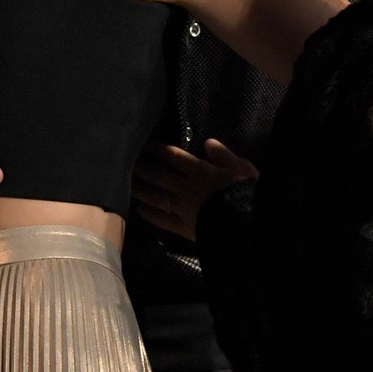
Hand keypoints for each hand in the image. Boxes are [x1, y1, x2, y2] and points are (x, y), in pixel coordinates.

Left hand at [132, 138, 257, 241]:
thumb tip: (208, 142)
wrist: (245, 228)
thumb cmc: (245, 194)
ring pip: (156, 197)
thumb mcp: (243, 169)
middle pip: (159, 176)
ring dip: (140, 189)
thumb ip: (225, 155)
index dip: (158, 149)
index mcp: (200, 171)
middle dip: (142, 167)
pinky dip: (150, 215)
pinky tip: (139, 210)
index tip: (145, 143)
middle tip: (127, 160)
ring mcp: (182, 209)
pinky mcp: (183, 229)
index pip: (174, 157)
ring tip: (127, 182)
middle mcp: (186, 188)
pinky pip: (162, 220)